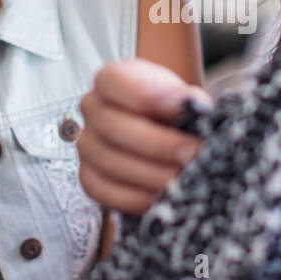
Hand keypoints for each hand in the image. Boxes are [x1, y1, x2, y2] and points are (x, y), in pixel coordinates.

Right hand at [76, 58, 212, 215]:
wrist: (168, 138)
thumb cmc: (174, 114)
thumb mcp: (184, 98)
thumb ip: (186, 101)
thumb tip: (193, 108)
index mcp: (110, 82)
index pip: (111, 81)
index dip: (145, 95)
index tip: (182, 108)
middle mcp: (91, 110)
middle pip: (111, 126)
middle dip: (158, 144)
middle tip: (192, 154)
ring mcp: (87, 146)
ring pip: (109, 162)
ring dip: (152, 174)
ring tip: (185, 179)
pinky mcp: (89, 179)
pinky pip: (105, 192)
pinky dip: (137, 197)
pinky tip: (164, 196)